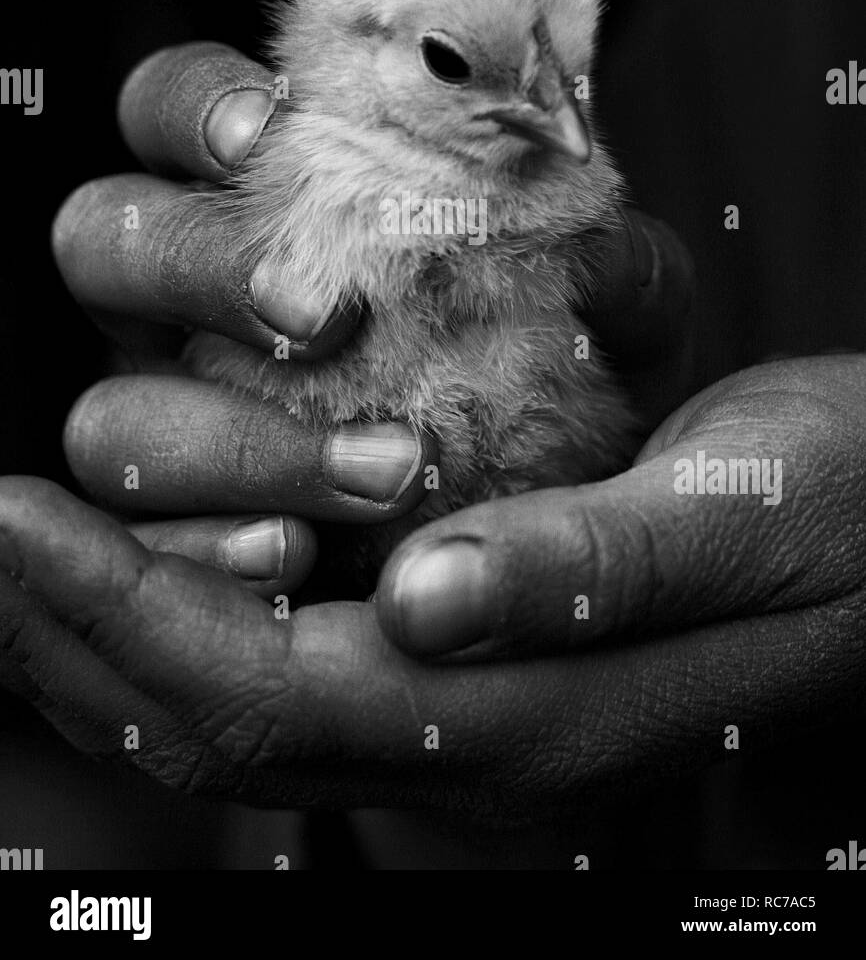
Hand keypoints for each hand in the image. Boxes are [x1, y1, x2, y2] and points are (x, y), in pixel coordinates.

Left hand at [1, 356, 861, 815]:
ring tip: (24, 541)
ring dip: (110, 626)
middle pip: (214, 721)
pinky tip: (158, 545)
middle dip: (70, 631)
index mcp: (523, 710)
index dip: (119, 610)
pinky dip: (193, 608)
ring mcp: (466, 700)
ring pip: (234, 703)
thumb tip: (419, 598)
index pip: (262, 690)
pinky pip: (287, 661)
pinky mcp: (471, 653)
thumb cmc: (841, 514)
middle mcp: (472, 725)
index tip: (10, 516)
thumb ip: (588, 569)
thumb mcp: (741, 519)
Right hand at [52, 41, 695, 592]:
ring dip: (227, 441)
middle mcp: (185, 301)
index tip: (268, 132)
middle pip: (101, 238)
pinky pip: (136, 542)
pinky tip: (296, 556)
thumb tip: (611, 260)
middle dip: (193, 266)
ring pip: (105, 412)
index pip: (172, 106)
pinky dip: (206, 549)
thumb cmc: (569, 382)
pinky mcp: (176, 526)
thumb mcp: (612, 323)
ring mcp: (166, 412)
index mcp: (266, 201)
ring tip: (383, 469)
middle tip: (319, 317)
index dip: (193, 107)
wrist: (558, 514)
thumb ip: (622, 277)